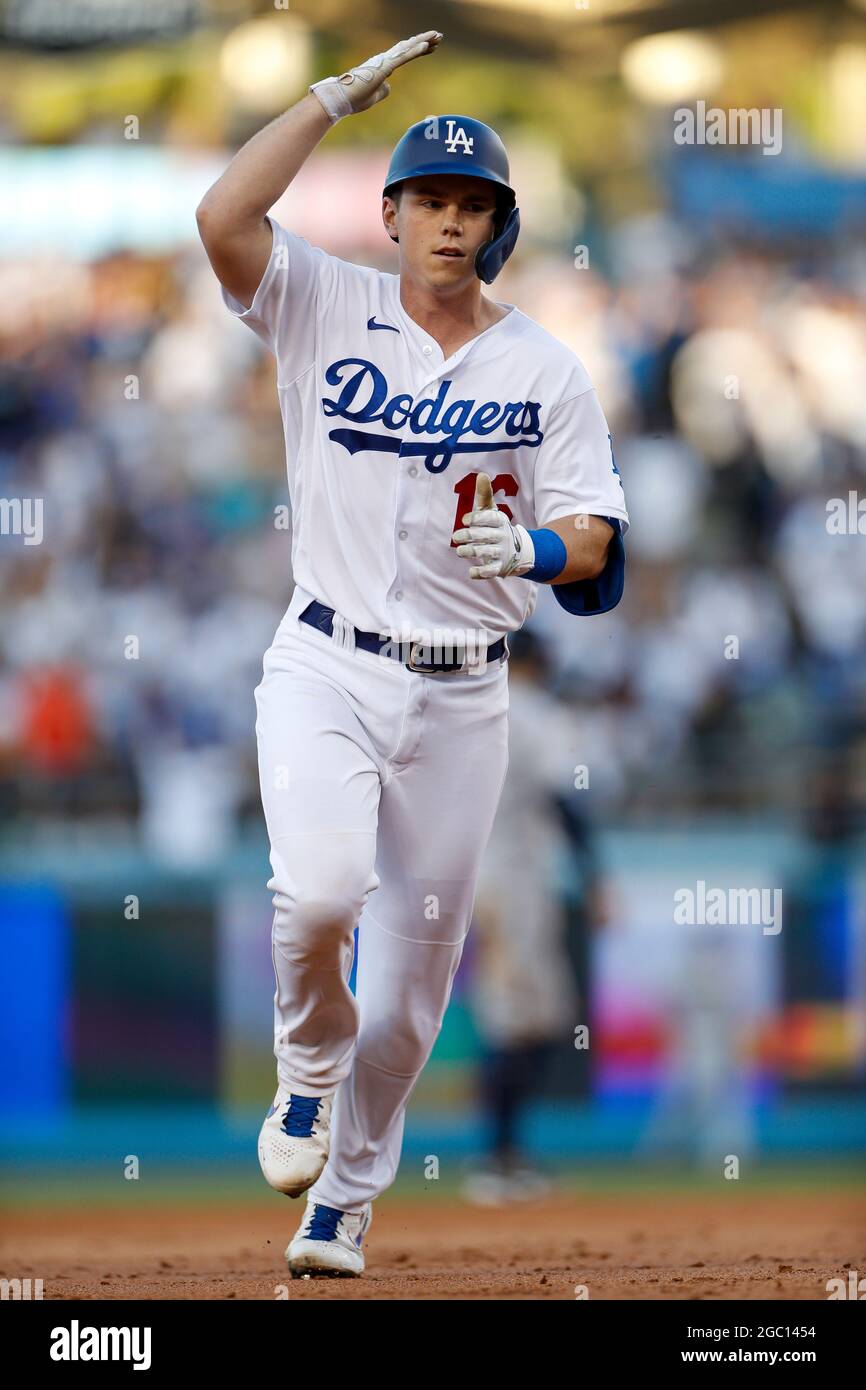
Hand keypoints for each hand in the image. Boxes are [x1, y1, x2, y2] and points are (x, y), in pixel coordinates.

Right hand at [309, 31, 442, 123]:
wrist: (341, 99)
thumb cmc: (354, 99)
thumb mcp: (373, 96)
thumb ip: (383, 90)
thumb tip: (389, 87)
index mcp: (382, 66)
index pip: (403, 55)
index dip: (417, 49)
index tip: (430, 46)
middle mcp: (384, 60)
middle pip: (408, 48)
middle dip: (424, 41)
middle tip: (439, 36)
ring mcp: (384, 62)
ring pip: (407, 49)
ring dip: (423, 41)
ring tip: (437, 36)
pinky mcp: (384, 67)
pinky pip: (402, 57)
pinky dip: (414, 51)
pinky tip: (426, 45)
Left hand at [452, 473, 535, 579]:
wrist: (517, 550)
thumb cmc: (497, 527)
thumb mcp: (491, 511)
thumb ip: (485, 495)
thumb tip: (482, 474)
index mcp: (499, 521)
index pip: (490, 518)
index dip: (477, 519)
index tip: (465, 520)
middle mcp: (502, 536)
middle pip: (485, 536)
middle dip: (470, 536)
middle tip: (456, 537)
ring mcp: (501, 552)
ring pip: (487, 552)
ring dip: (473, 552)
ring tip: (460, 551)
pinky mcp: (499, 567)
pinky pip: (491, 571)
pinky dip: (482, 573)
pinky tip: (471, 572)